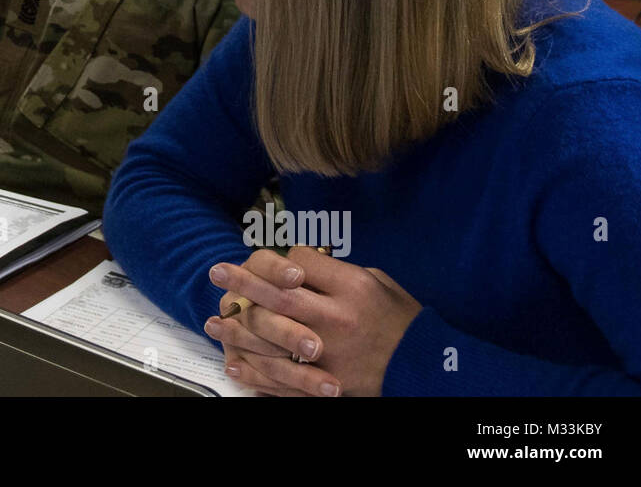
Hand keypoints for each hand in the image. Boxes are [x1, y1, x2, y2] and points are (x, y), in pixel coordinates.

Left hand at [206, 246, 422, 395]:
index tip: (269, 260)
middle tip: (216, 271)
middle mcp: (337, 318)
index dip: (280, 258)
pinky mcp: (327, 383)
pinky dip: (255, 372)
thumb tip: (304, 262)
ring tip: (212, 320)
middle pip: (278, 295)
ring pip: (272, 338)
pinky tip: (233, 363)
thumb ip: (340, 273)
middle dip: (243, 282)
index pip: (302, 261)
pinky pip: (283, 378)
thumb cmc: (403, 322)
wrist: (427, 370)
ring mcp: (329, 353)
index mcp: (352, 288)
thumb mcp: (380, 283)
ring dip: (238, 329)